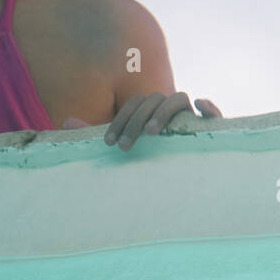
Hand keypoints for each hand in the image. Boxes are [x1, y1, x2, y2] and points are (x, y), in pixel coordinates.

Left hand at [62, 93, 221, 150]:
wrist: (179, 181)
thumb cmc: (149, 159)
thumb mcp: (121, 145)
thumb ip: (98, 134)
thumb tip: (65, 122)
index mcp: (151, 110)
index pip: (135, 103)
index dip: (120, 120)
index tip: (108, 143)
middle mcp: (170, 109)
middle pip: (153, 99)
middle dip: (136, 121)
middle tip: (125, 147)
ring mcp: (191, 117)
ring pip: (177, 99)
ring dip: (162, 112)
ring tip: (152, 133)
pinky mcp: (210, 128)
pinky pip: (214, 112)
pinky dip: (209, 106)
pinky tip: (200, 106)